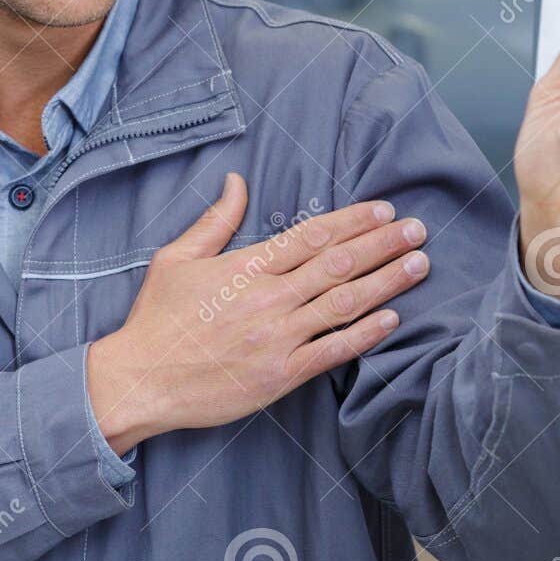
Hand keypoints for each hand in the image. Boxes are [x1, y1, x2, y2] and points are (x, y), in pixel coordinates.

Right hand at [87, 173, 429, 452]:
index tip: (384, 211)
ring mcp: (277, 338)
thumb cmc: (156, 319)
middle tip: (419, 229)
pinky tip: (393, 318)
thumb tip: (238, 180)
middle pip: (338, 264)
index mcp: (245, 267)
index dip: (353, 221)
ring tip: (419, 264)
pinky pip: (332, 351)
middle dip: (383, 244)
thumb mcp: (176, 258)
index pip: (311, 235)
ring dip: (387, 282)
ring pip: (343, 303)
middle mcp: (268, 299)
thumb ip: (215, 221)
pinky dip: (365, 334)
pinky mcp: (280, 375)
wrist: (140, 380)